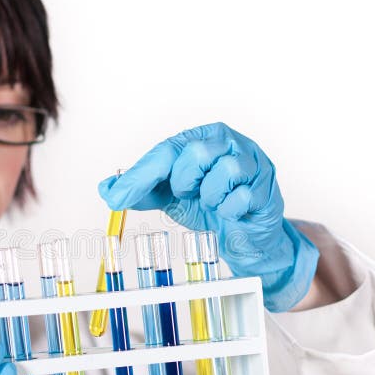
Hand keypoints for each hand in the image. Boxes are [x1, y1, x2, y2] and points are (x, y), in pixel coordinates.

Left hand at [98, 122, 318, 311]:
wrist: (244, 237)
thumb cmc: (210, 207)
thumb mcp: (170, 197)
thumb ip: (142, 191)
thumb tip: (107, 189)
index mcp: (203, 137)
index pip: (167, 149)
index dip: (141, 175)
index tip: (117, 197)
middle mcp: (230, 141)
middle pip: (195, 153)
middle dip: (185, 183)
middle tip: (190, 195)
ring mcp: (253, 162)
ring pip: (223, 173)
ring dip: (210, 198)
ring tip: (214, 202)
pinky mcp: (266, 188)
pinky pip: (240, 198)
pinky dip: (229, 211)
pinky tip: (232, 212)